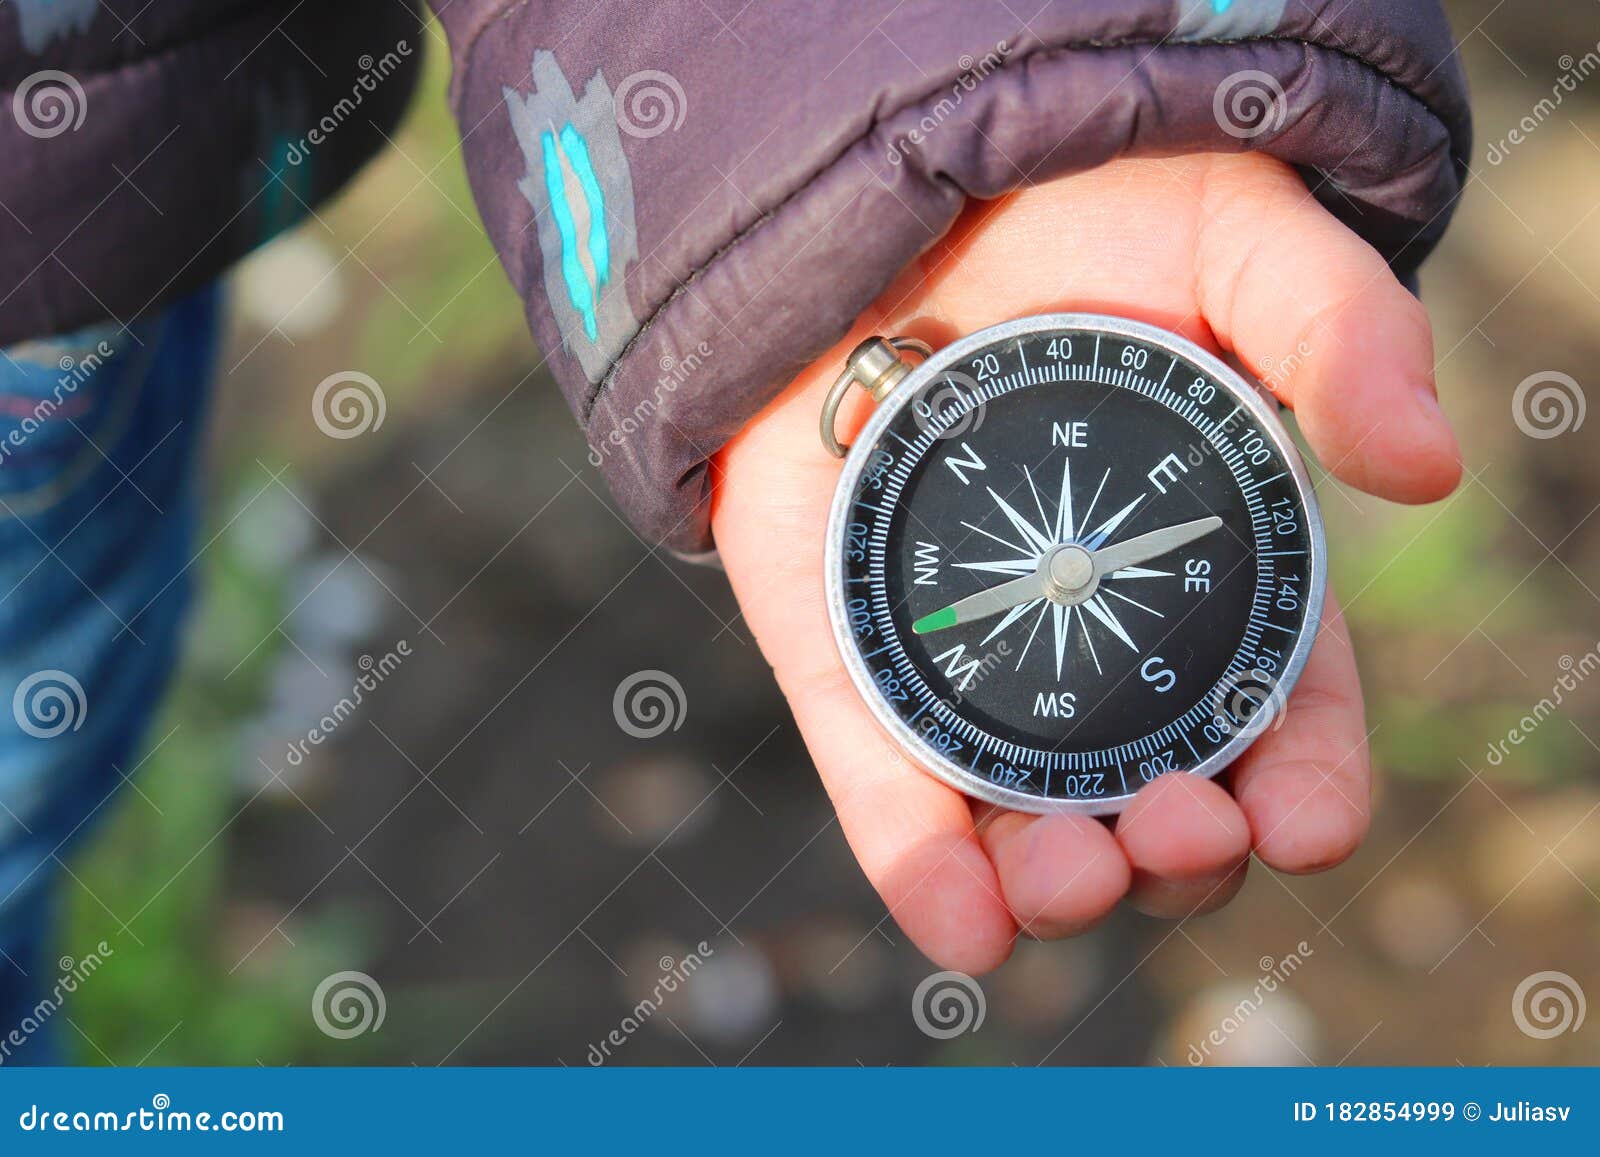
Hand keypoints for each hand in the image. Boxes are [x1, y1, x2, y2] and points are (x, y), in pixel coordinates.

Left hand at [711, 153, 1460, 972]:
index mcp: (1213, 575)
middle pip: (1154, 792)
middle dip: (1179, 848)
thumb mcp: (1236, 238)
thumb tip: (1424, 465)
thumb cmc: (1087, 208)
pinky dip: (919, 859)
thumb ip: (1336, 329)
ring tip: (1075, 882)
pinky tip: (963, 922)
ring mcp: (968, 652)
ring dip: (1056, 881)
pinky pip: (877, 773)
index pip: (1278, 713)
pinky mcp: (848, 646)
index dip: (1305, 782)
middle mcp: (1097, 640)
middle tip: (1179, 832)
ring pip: (1021, 814)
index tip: (1308, 819)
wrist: (894, 183)